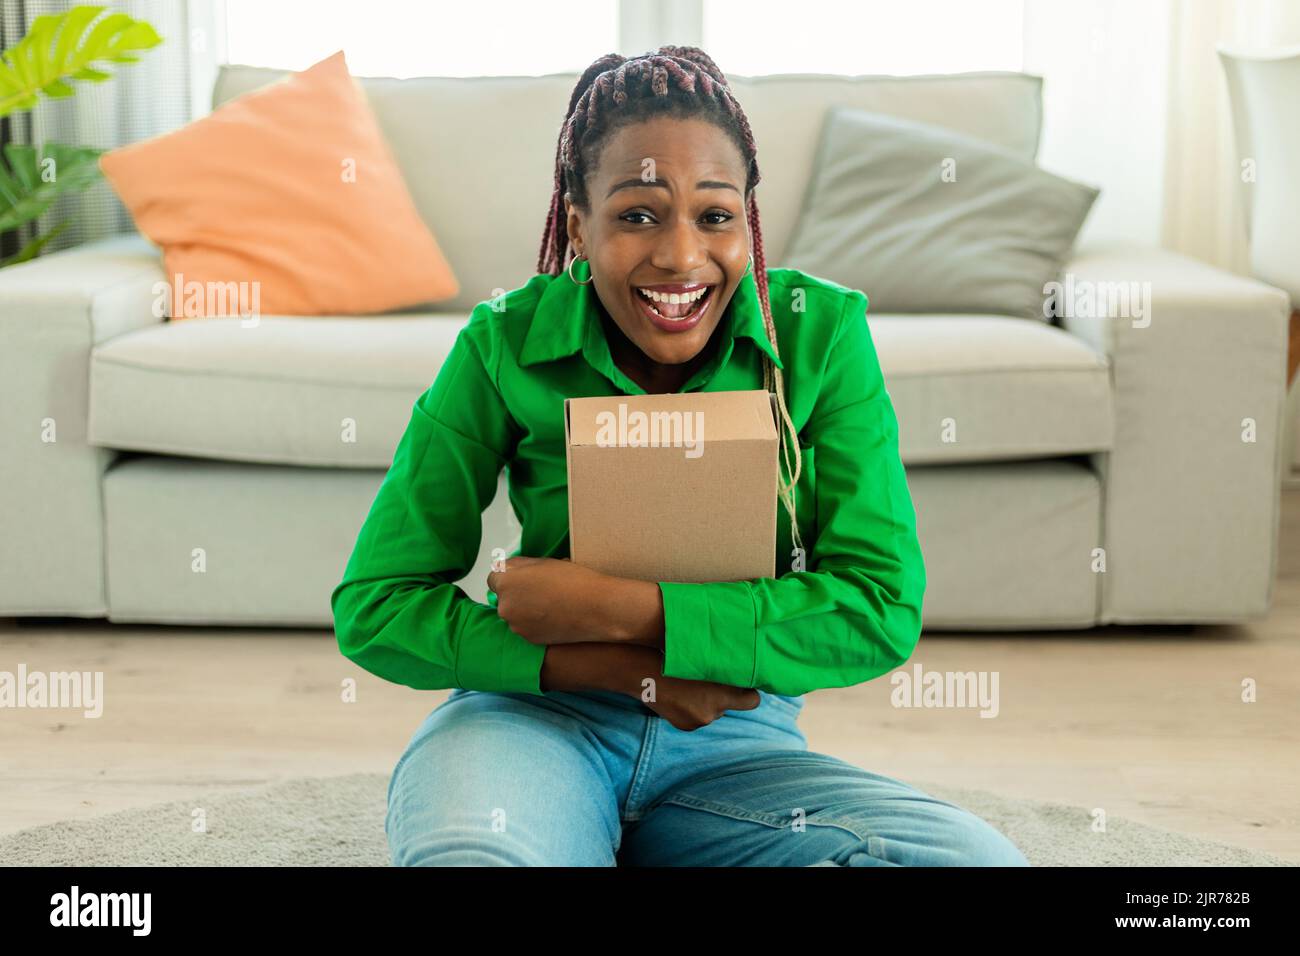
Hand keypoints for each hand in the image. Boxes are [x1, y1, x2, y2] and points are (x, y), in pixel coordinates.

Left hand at [487, 555, 615, 644]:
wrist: (596, 608)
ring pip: (515, 614)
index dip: (510, 576)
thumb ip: (519, 565)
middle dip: (517, 594)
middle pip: (504, 597)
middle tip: (541, 590)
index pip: (494, 577)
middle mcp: (505, 606)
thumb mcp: (544, 562)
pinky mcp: (528, 639)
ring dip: (525, 610)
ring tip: (551, 604)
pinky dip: (535, 623)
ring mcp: (516, 625)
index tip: (523, 578)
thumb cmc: (573, 581)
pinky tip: (554, 616)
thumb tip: (507, 567)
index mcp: (506, 582)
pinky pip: (526, 628)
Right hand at [638, 671, 760, 731]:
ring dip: (707, 701)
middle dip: (725, 695)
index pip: (752, 701)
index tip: (744, 682)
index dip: (749, 691)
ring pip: (712, 710)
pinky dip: (693, 707)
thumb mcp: (705, 661)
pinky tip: (680, 694)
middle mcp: (713, 712)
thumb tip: (743, 670)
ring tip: (690, 684)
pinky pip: (698, 717)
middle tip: (713, 679)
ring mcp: (698, 721)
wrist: (644, 674)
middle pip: (730, 705)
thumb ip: (725, 671)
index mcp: (721, 696)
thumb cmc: (676, 660)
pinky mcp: (685, 726)